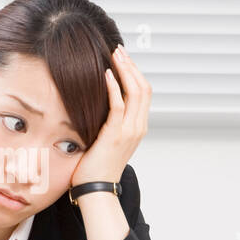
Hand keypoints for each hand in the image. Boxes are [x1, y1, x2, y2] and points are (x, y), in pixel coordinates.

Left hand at [69, 44, 151, 187]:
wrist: (96, 189)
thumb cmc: (95, 167)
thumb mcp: (107, 140)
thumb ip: (109, 123)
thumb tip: (97, 106)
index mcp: (138, 127)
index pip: (144, 92)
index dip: (135, 72)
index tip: (122, 57)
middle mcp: (138, 127)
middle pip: (144, 88)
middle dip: (131, 65)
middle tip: (119, 49)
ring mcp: (129, 131)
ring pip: (135, 92)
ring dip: (125, 71)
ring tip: (115, 55)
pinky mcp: (115, 135)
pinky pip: (119, 105)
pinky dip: (115, 87)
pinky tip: (107, 74)